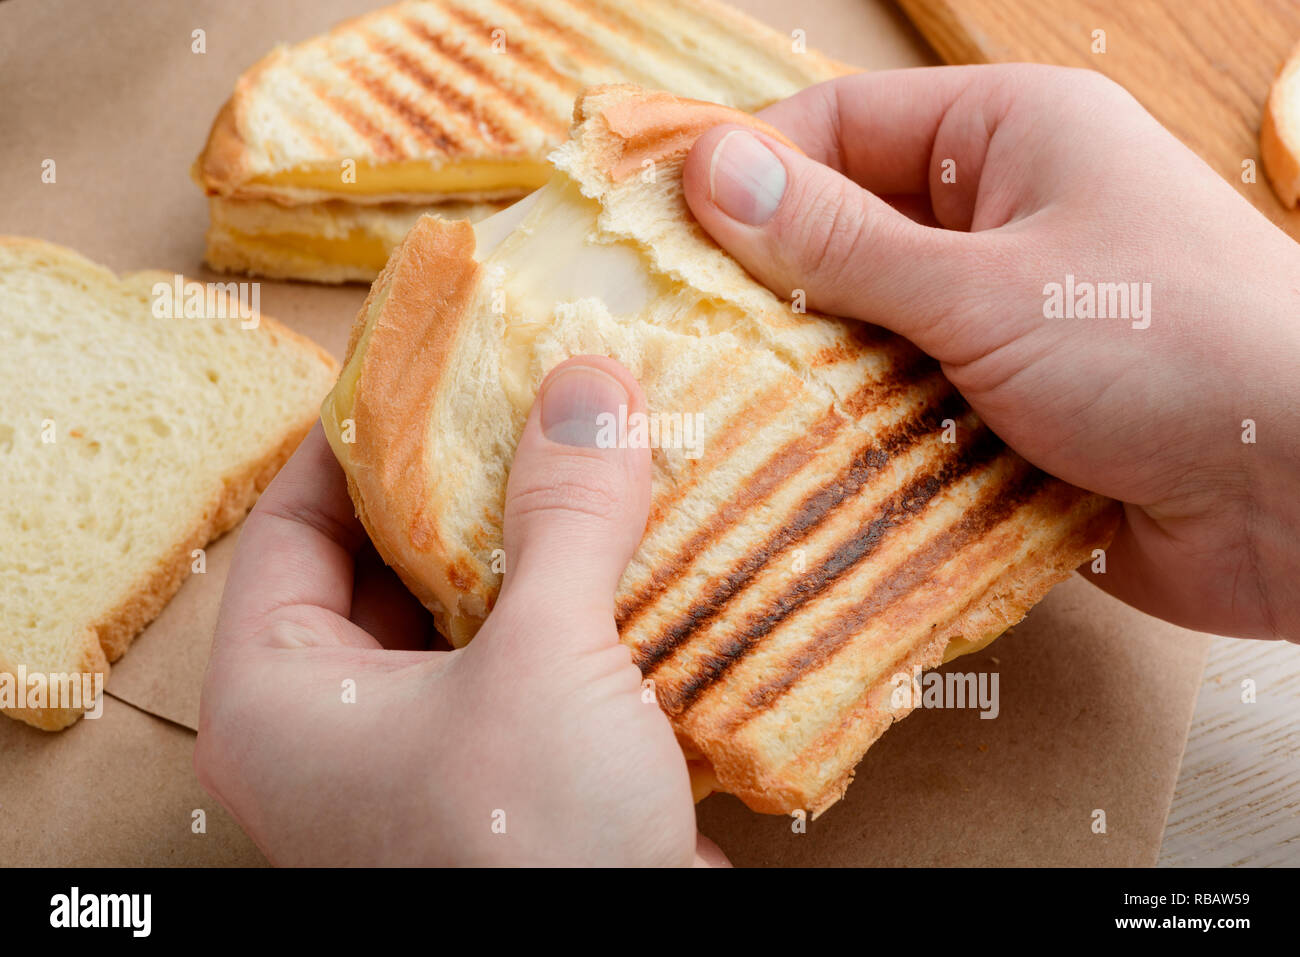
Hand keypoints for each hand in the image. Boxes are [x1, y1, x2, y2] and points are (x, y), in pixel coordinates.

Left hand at [196, 357, 727, 865]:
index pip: (289, 521)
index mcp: (280, 696)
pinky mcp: (500, 776)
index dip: (356, 433)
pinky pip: (521, 658)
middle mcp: (334, 727)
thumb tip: (588, 384)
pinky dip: (569, 602)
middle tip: (529, 396)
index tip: (428, 360)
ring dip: (529, 539)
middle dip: (463, 480)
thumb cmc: (530, 846)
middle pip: (382, 560)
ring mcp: (419, 757)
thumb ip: (562, 515)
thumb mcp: (544, 661)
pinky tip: (630, 545)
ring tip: (589, 452)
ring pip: (462, 610)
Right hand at [683, 65, 1299, 640]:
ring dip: (817, 376)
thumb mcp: (985, 286)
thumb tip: (709, 170)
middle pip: (846, 234)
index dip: (749, 174)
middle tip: (685, 344)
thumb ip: (841, 240)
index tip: (659, 238)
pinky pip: (906, 407)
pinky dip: (863, 436)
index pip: (841, 129)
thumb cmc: (1169, 351)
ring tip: (733, 413)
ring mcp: (1007, 317)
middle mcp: (1004, 217)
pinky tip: (808, 466)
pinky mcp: (1009, 408)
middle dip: (774, 291)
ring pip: (869, 332)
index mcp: (1009, 137)